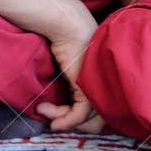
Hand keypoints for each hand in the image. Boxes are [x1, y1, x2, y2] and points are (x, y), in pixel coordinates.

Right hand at [34, 8, 99, 132]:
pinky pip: (78, 114)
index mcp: (106, 83)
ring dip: (62, 120)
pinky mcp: (88, 88)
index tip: (59, 117)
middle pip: (97, 121)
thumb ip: (72, 85)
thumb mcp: (71, 68)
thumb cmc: (67, 41)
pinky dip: (63, 120)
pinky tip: (46, 113)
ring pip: (87, 120)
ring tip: (44, 110)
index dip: (80, 120)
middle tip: (54, 120)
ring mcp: (98, 88)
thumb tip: (59, 105)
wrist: (67, 26)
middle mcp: (106, 87)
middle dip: (73, 125)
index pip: (101, 112)